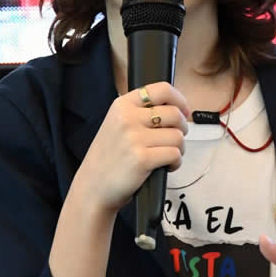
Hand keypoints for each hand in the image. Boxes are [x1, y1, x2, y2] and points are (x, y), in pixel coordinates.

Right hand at [73, 81, 189, 213]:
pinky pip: (175, 154)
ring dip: (179, 148)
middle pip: (175, 114)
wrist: (92, 187)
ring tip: (167, 156)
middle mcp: (127, 118)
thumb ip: (140, 112)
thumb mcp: (116, 123)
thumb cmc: (109, 158)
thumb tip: (177, 108)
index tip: (184, 112)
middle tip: (175, 139)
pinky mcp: (142, 159)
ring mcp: (134, 138)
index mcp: (122, 105)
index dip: (179, 100)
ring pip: (178, 136)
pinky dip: (175, 162)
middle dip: (182, 128)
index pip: (161, 89)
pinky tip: (166, 167)